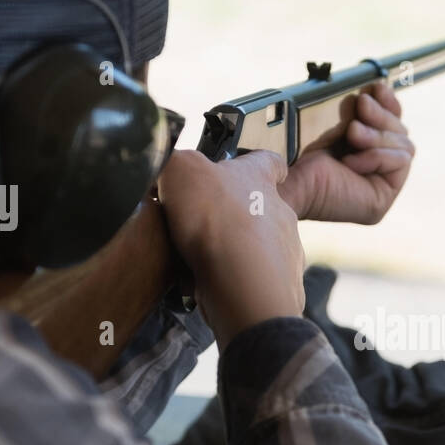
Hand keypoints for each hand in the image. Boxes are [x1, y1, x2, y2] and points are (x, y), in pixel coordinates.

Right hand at [158, 148, 304, 349]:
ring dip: (232, 250)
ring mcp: (283, 251)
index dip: (257, 162)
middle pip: (259, 206)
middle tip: (202, 222)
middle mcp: (278, 212)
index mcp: (259, 178)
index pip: (269, 161)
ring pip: (256, 245)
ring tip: (200, 259)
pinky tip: (208, 284)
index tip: (248, 167)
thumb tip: (162, 165)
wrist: (242, 282)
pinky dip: (232, 281)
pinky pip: (252, 279)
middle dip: (233, 214)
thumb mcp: (181, 168)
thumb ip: (173, 160)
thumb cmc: (218, 219)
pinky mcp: (277, 284)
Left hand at [279, 82, 414, 223]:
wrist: (284, 180)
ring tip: (352, 134)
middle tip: (361, 106)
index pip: (392, 121)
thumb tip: (380, 85)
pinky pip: (400, 163)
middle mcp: (374, 167)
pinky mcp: (382, 198)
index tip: (378, 87)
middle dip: (382, 116)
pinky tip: (350, 162)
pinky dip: (377, 156)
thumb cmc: (296, 152)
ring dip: (377, 135)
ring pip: (404, 145)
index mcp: (362, 148)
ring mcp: (380, 184)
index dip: (389, 103)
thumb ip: (358, 107)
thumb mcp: (330, 121)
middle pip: (400, 131)